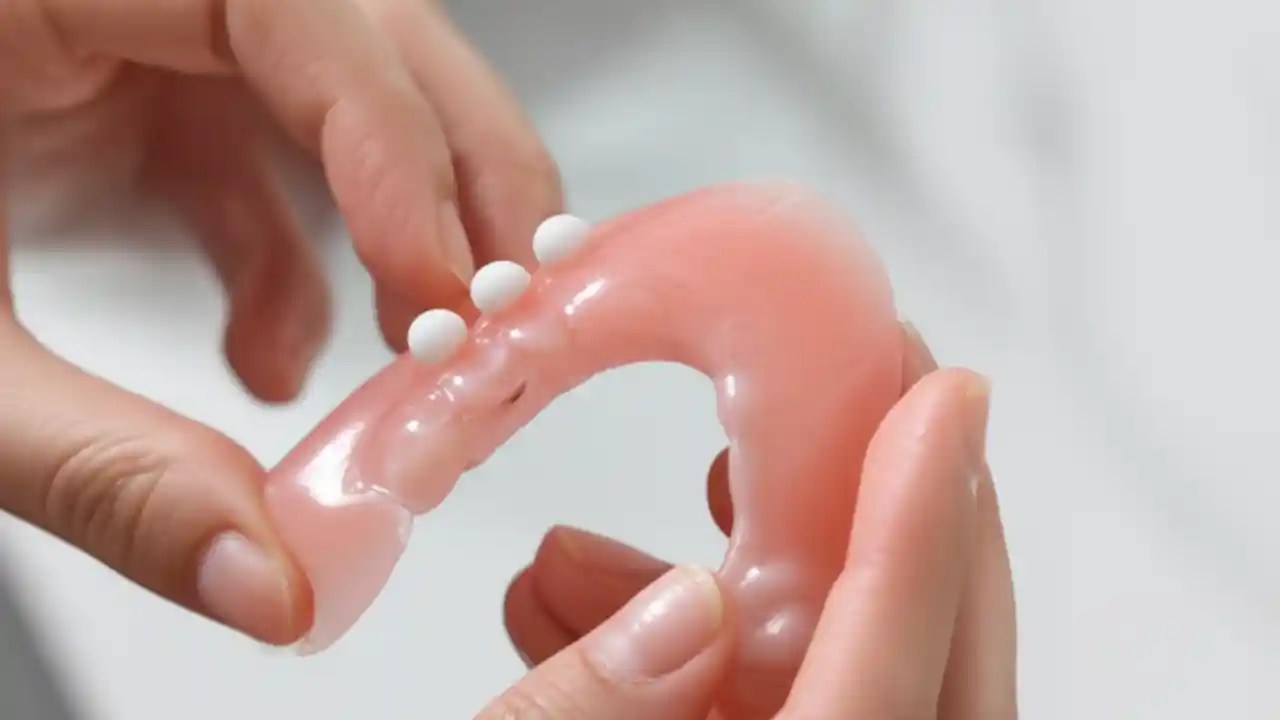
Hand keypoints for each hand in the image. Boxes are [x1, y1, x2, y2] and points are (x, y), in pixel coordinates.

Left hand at [0, 0, 559, 642]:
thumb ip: (100, 468)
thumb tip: (272, 578)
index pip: (288, 3)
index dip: (395, 140)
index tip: (448, 288)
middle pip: (355, 34)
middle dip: (449, 174)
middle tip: (507, 301)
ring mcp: (129, 37)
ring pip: (332, 98)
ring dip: (393, 224)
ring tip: (426, 340)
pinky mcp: (129, 102)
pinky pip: (255, 160)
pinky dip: (291, 263)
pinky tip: (277, 359)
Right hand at [484, 325, 1017, 717]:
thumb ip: (586, 719)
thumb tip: (686, 608)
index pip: (884, 679)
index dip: (920, 532)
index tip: (944, 396)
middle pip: (927, 666)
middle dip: (906, 513)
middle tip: (874, 385)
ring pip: (848, 674)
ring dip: (747, 581)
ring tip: (588, 544)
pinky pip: (775, 697)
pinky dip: (700, 638)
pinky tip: (572, 603)